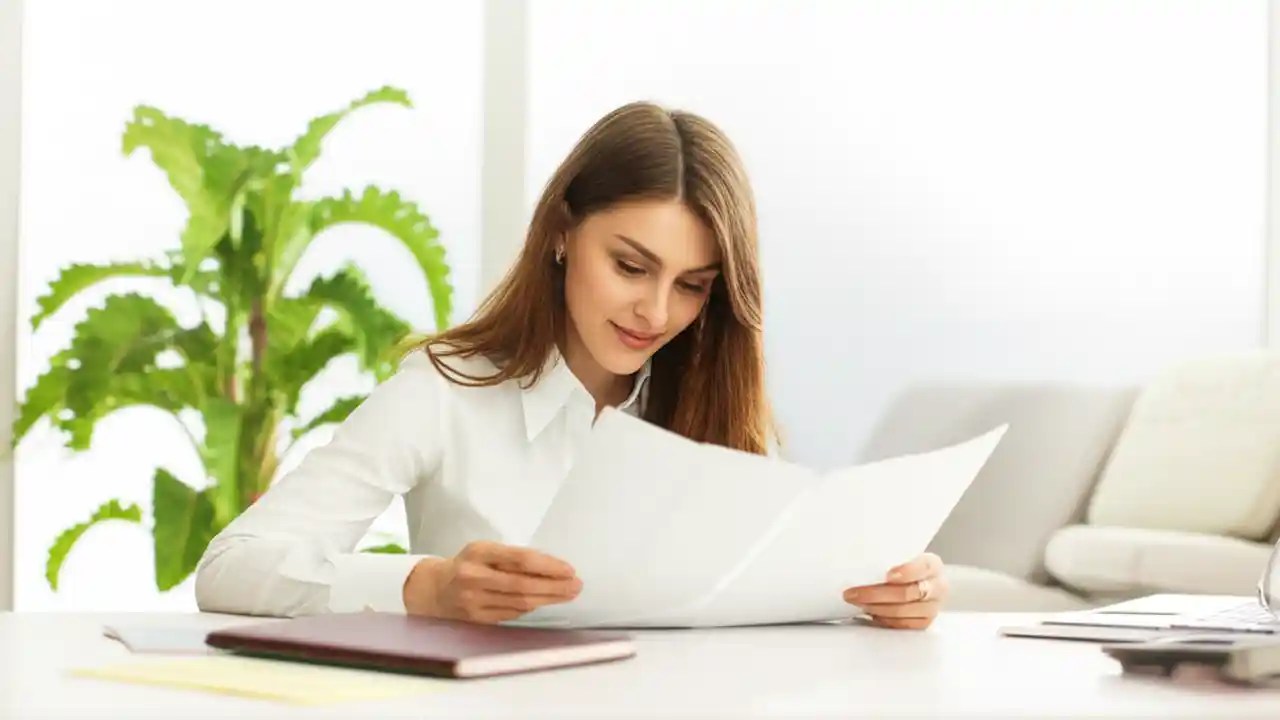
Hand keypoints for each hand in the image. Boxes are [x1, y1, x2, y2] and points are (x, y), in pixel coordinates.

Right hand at [403, 540, 582, 623]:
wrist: (433, 589)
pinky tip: (545, 602)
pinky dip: (531, 608)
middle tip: (576, 585)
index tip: (569, 569)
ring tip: (568, 594)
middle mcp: (474, 577)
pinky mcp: (476, 619)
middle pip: (522, 585)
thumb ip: (512, 557)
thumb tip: (552, 568)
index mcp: (478, 552)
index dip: (548, 566)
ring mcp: (473, 601)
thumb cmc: (468, 564)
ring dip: (548, 599)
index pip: (520, 559)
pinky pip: (511, 614)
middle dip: (554, 586)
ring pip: (519, 603)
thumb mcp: (485, 550)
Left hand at [842, 553, 947, 630]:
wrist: (921, 582)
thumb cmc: (906, 566)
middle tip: (853, 593)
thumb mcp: (902, 556)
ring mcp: (932, 607)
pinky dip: (883, 619)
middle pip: (908, 593)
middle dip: (876, 594)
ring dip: (875, 608)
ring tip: (857, 603)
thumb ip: (889, 559)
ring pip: (903, 611)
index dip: (906, 572)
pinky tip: (870, 612)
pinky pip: (902, 624)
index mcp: (932, 565)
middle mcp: (937, 586)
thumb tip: (860, 562)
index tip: (887, 575)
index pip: (923, 567)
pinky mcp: (924, 622)